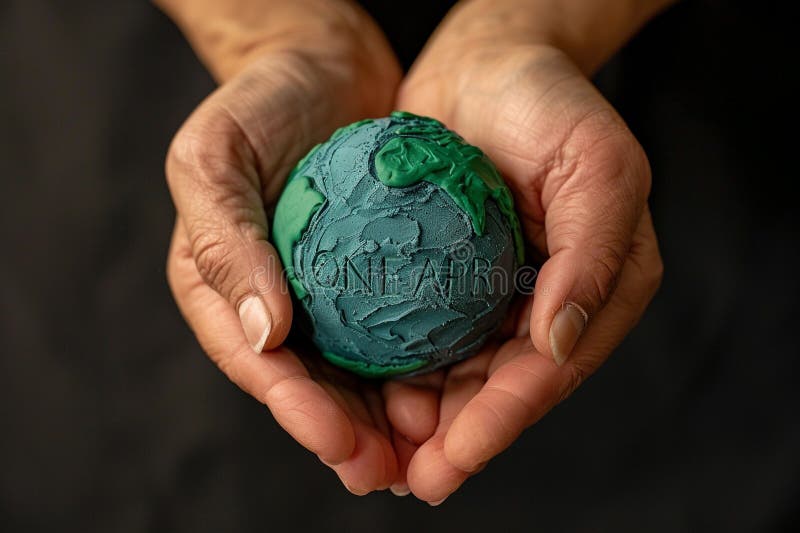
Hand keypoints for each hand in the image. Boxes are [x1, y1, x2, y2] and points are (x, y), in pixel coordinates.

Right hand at [163, 2, 405, 493]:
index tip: (340, 441)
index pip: (257, 363)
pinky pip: (395, 329)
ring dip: (387, 419)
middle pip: (309, 385)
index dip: (297, 409)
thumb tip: (261, 332)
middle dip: (347, 437)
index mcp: (221, 288)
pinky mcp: (375, 277)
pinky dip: (417, 365)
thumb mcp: (213, 158)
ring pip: (355, 372)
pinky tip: (450, 390)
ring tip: (425, 454)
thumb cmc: (257, 105)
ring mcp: (327, 295)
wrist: (323, 66)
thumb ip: (225, 240)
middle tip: (389, 473)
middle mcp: (274, 302)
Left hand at [387, 15, 663, 501]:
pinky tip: (364, 391)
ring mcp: (493, 293)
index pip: (546, 372)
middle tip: (405, 477)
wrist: (487, 59)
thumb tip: (557, 345)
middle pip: (498, 388)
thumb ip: (593, 257)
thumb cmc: (552, 102)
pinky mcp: (445, 276)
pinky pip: (420, 332)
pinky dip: (395, 367)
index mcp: (596, 289)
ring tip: (373, 450)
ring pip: (456, 373)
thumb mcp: (597, 167)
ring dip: (419, 417)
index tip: (450, 462)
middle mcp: (545, 303)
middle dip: (454, 439)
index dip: (499, 422)